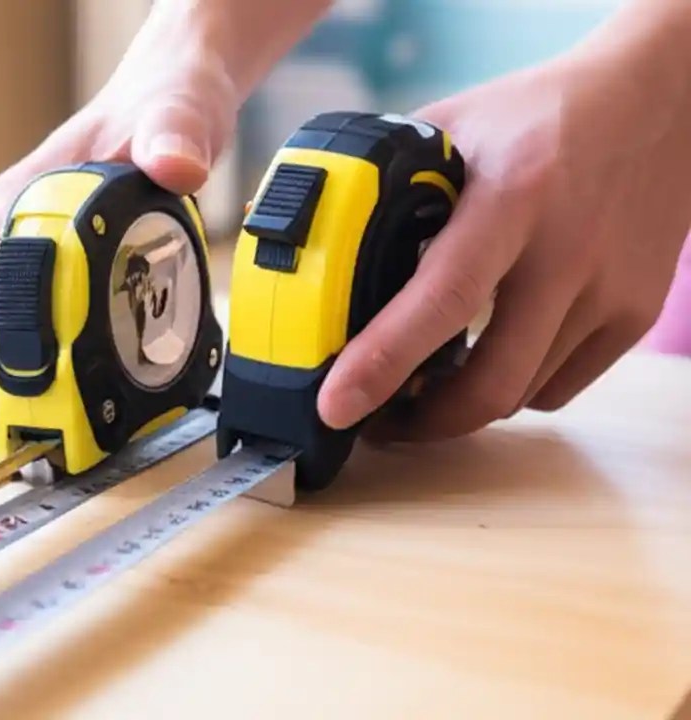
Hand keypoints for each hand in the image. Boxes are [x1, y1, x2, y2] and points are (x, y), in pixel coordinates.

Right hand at [0, 29, 240, 421]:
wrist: (174, 88)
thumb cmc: (165, 100)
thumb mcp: (179, 114)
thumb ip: (176, 135)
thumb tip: (174, 164)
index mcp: (26, 197)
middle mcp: (22, 222)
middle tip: (30, 430)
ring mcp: (42, 238)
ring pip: (14, 320)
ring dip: (26, 373)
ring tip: (54, 421)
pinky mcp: (72, 254)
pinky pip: (48, 313)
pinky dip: (56, 353)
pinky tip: (83, 380)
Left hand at [317, 36, 690, 439]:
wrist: (660, 99)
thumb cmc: (538, 112)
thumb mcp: (450, 125)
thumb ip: (377, 177)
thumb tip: (284, 223)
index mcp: (510, 197)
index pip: (441, 297)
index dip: (383, 361)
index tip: (336, 405)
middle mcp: (567, 250)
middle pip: (491, 380)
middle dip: (422, 423)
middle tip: (374, 421)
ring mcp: (609, 288)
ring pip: (522, 394)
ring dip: (462, 409)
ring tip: (417, 394)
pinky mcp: (636, 311)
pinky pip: (562, 387)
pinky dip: (514, 390)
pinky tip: (483, 364)